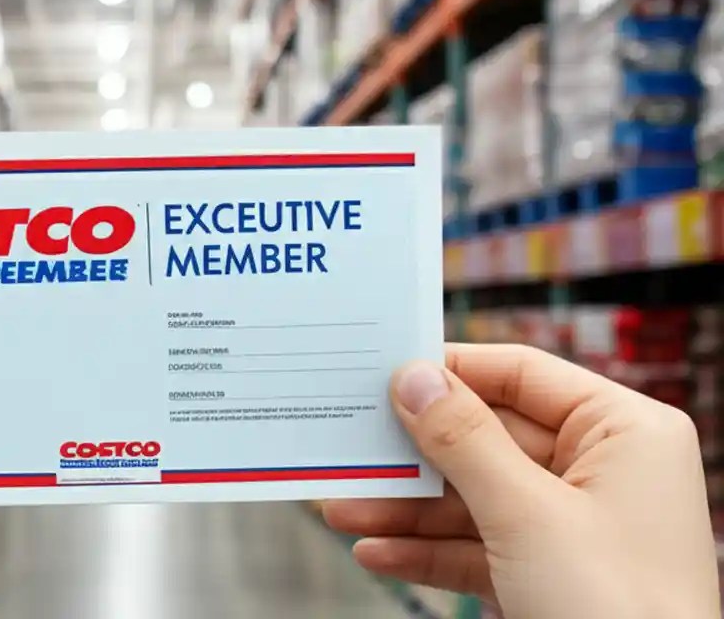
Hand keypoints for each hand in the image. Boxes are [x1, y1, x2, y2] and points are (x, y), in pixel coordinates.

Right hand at [323, 344, 719, 618]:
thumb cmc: (619, 608)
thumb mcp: (526, 514)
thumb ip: (463, 440)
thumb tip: (415, 378)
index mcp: (623, 431)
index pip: (520, 374)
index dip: (450, 371)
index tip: (383, 372)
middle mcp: (603, 469)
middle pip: (487, 439)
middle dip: (413, 457)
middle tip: (351, 448)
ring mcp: (576, 526)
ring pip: (474, 498)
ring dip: (407, 510)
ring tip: (342, 511)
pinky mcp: (552, 574)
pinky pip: (478, 546)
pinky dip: (427, 551)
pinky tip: (377, 553)